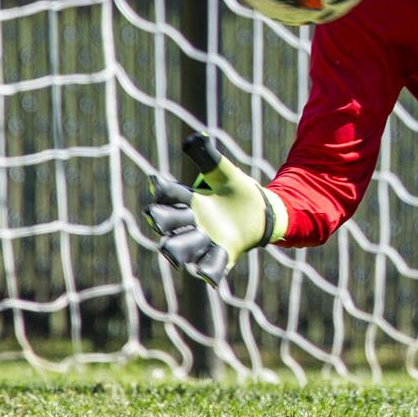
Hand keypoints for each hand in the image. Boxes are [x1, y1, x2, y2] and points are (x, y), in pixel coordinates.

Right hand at [143, 133, 286, 286]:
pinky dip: (209, 273)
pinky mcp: (222, 255)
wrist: (261, 212)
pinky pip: (212, 267)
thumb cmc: (238, 191)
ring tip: (171, 252)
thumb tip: (196, 138)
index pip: (168, 195)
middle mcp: (190, 224)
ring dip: (178, 249)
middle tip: (155, 217)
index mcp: (188, 201)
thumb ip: (209, 158)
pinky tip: (208, 279)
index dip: (161, 189)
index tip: (155, 181)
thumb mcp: (224, 173)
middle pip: (169, 225)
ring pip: (184, 248)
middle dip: (163, 221)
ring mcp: (204, 242)